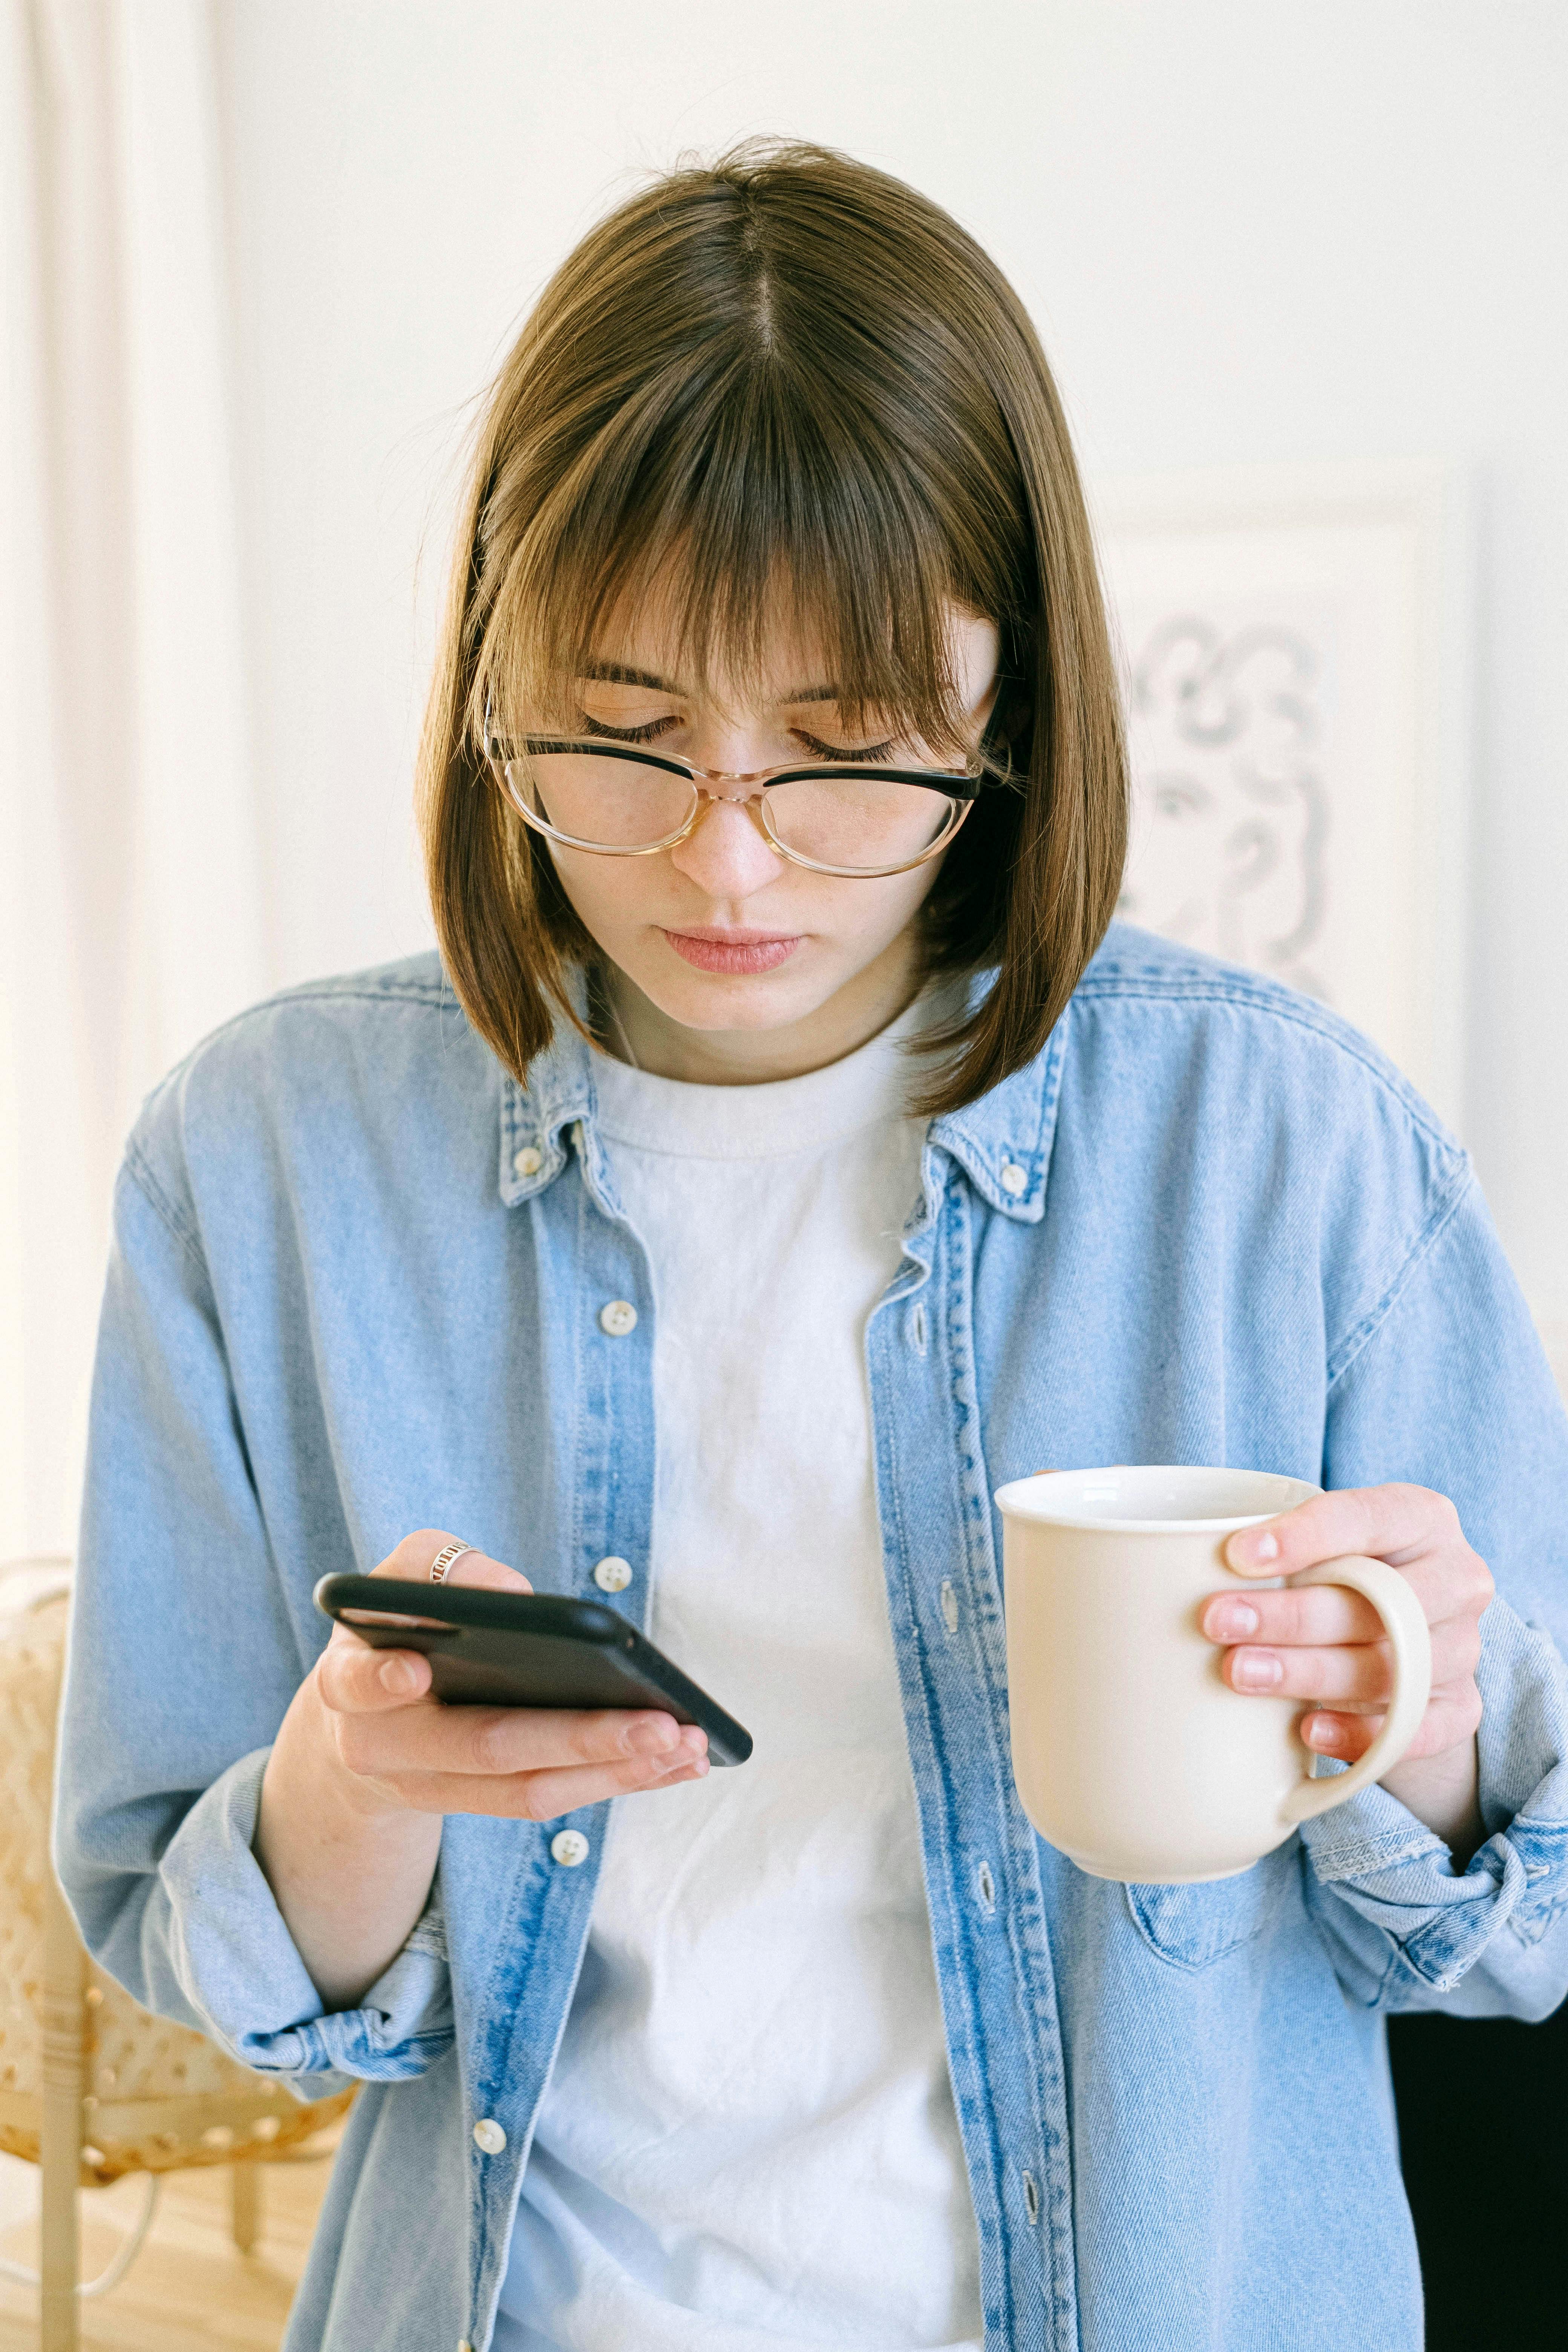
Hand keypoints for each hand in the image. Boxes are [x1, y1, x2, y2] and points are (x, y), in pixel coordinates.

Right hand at [314, 1528, 708, 1821]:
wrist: (358, 1724)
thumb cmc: (395, 1625)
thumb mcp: (398, 1580)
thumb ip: (440, 1565)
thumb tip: (513, 1589)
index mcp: (351, 1681)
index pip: (357, 1683)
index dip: (382, 1680)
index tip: (417, 1668)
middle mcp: (383, 1747)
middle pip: (484, 1748)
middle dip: (579, 1739)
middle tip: (661, 1725)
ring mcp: (432, 1789)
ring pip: (527, 1793)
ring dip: (616, 1772)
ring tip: (687, 1745)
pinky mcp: (477, 1807)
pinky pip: (547, 1803)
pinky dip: (616, 1782)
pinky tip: (673, 1764)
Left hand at [1201, 1484, 1492, 1856]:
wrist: (1406, 1641)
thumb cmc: (1343, 1576)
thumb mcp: (1321, 1545)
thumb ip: (1278, 1548)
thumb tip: (1172, 1563)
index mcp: (1420, 1518)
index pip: (1367, 1517)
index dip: (1304, 1536)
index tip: (1235, 1555)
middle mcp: (1456, 1578)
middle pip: (1378, 1598)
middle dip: (1290, 1614)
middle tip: (1215, 1622)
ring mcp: (1464, 1647)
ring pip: (1392, 1666)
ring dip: (1308, 1671)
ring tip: (1238, 1674)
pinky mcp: (1462, 1709)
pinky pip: (1417, 1730)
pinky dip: (1360, 1733)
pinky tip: (1305, 1730)